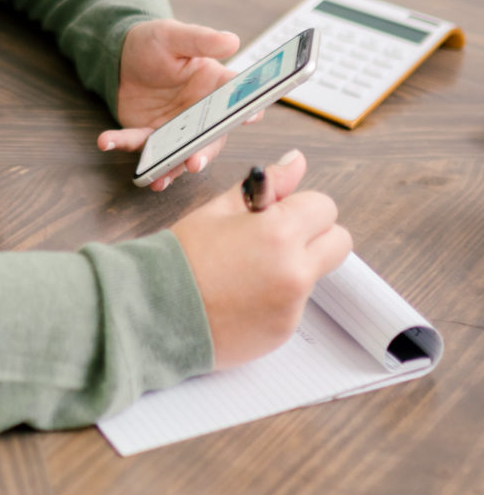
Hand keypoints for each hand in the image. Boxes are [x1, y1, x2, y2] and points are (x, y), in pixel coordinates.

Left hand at [98, 19, 240, 188]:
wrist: (119, 55)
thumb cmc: (152, 43)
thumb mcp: (174, 36)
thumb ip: (202, 40)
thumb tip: (232, 40)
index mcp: (214, 86)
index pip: (236, 99)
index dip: (248, 108)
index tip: (251, 116)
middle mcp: (199, 113)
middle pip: (210, 138)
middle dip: (204, 153)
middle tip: (195, 163)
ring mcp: (175, 128)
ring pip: (178, 153)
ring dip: (169, 168)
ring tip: (158, 179)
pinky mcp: (148, 134)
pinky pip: (137, 143)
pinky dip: (122, 144)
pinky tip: (105, 141)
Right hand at [170, 150, 352, 368]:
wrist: (154, 311)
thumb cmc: (182, 256)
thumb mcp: (220, 209)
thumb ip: (268, 185)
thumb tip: (297, 162)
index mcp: (280, 232)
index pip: (325, 207)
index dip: (300, 207)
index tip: (275, 214)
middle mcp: (295, 271)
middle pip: (339, 243)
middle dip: (314, 236)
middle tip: (275, 240)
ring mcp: (291, 306)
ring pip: (313, 274)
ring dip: (292, 268)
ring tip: (243, 273)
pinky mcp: (282, 332)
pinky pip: (293, 306)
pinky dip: (275, 299)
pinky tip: (239, 297)